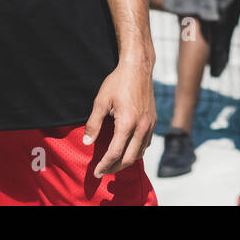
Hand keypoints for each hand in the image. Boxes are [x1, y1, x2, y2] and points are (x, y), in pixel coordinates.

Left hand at [84, 58, 155, 176]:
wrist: (138, 68)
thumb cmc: (118, 82)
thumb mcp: (101, 101)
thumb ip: (93, 123)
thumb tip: (87, 142)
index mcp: (127, 123)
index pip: (115, 153)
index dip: (104, 165)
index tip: (96, 172)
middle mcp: (141, 127)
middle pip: (129, 158)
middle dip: (115, 168)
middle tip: (103, 171)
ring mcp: (149, 125)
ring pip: (140, 153)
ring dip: (126, 161)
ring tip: (113, 163)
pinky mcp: (153, 121)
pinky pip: (146, 143)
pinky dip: (136, 151)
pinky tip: (127, 149)